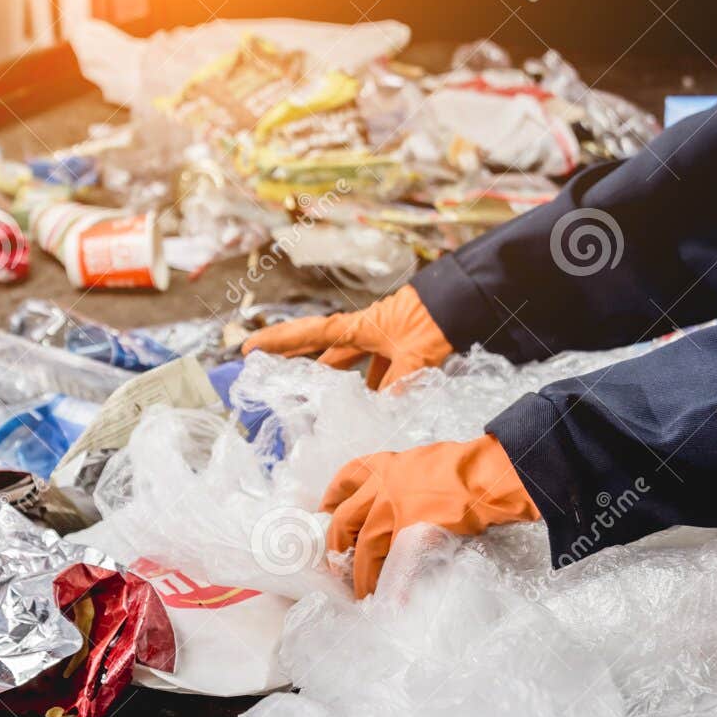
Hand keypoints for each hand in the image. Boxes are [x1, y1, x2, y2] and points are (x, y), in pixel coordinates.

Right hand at [241, 285, 452, 389]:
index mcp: (360, 327)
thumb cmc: (437, 320)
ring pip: (352, 364)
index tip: (249, 348)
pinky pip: (380, 372)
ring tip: (320, 407)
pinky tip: (376, 409)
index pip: (311, 334)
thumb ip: (397, 387)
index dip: (280, 342)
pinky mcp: (402, 347)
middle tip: (271, 375)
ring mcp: (384, 339)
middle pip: (323, 349)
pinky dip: (375, 390)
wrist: (468, 300)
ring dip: (339, 384)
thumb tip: (382, 416)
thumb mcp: (415, 356)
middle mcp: (366, 331)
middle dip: (298, 362)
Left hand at [320, 435, 539, 596]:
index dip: (331, 499)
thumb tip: (403, 496)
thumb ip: (406, 478)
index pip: (346, 478)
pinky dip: (390, 583)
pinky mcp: (411, 532)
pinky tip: (390, 597)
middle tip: (337, 564)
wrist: (487, 474)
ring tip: (361, 591)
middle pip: (345, 519)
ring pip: (365, 547)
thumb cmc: (465, 466)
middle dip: (337, 545)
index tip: (325, 514)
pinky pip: (393, 564)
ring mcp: (394, 510)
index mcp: (387, 465)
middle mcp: (382, 486)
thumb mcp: (425, 462)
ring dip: (361, 573)